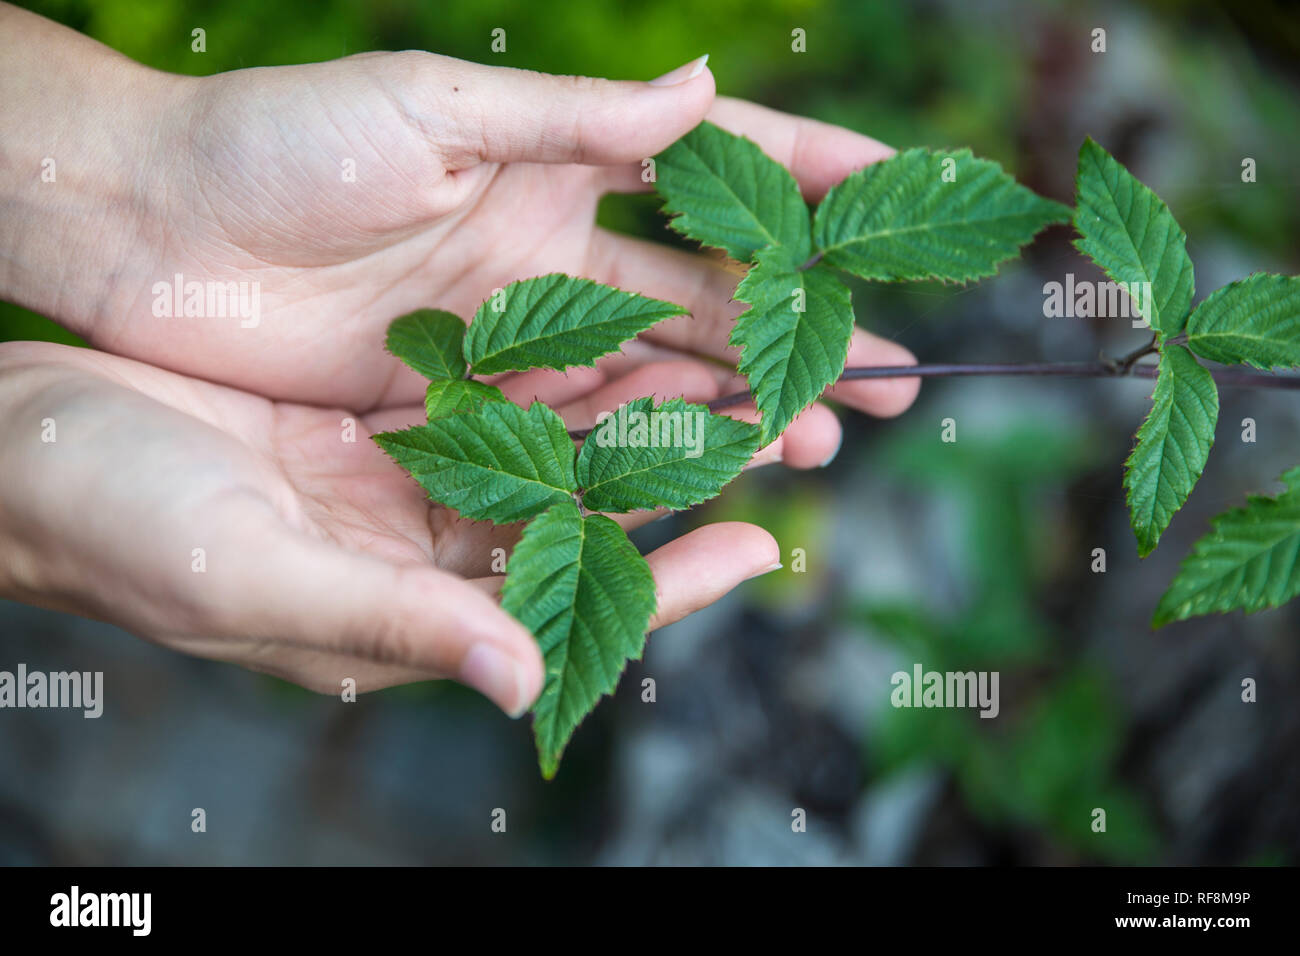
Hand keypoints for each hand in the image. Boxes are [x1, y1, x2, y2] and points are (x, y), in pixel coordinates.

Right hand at [0, 341, 797, 712]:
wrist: (34, 441)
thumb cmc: (125, 530)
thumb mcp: (259, 579)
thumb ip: (396, 624)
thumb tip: (525, 682)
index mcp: (414, 610)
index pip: (573, 611)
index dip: (672, 583)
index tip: (763, 547)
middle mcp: (428, 546)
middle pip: (589, 519)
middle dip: (686, 481)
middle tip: (788, 439)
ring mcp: (411, 475)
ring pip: (558, 444)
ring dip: (641, 411)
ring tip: (733, 376)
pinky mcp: (384, 410)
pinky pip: (500, 384)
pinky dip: (561, 361)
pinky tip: (619, 327)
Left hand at [1, 4, 918, 468]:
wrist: (159, 235)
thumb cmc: (283, 145)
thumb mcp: (431, 113)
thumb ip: (570, 120)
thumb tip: (703, 88)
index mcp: (554, 167)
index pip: (709, 169)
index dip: (806, 177)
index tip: (897, 192)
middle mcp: (556, 257)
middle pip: (707, 294)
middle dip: (805, 326)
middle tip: (891, 371)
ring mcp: (520, 337)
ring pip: (660, 375)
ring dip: (746, 401)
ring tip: (826, 433)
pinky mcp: (475, 406)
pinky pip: (581, 432)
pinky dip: (651, 447)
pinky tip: (715, 468)